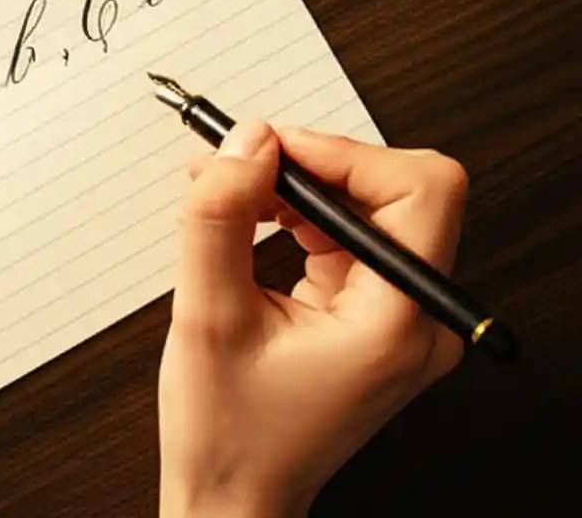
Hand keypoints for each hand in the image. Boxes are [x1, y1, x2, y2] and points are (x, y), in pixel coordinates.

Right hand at [158, 122, 467, 516]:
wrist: (233, 496)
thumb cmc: (228, 433)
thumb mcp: (207, 317)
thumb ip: (220, 220)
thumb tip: (245, 144)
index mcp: (398, 323)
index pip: (420, 191)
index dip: (345, 154)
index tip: (273, 151)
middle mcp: (418, 318)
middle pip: (398, 191)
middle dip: (313, 166)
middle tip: (241, 165)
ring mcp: (401, 318)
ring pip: (370, 207)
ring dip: (299, 189)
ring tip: (228, 192)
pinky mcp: (374, 316)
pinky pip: (349, 237)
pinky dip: (297, 217)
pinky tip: (247, 220)